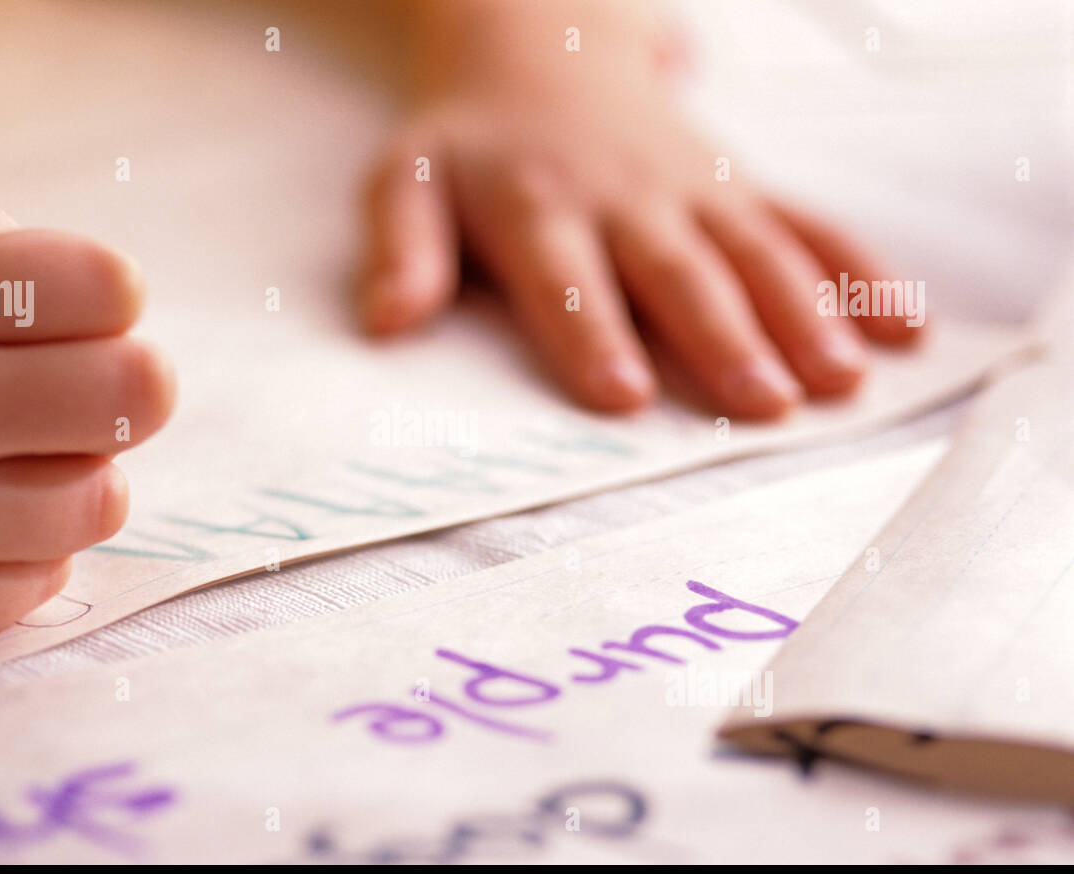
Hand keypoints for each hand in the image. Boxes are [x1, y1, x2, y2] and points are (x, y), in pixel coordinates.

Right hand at [0, 186, 174, 648]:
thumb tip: (113, 305)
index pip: (111, 288)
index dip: (105, 296)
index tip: (80, 311)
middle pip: (140, 392)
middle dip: (120, 385)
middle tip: (76, 389)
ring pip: (103, 498)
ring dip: (69, 477)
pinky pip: (50, 574)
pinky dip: (21, 548)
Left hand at [360, 0, 919, 416]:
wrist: (539, 49)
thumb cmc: (467, 144)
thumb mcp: (406, 180)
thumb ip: (400, 247)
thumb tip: (386, 325)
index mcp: (536, 205)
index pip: (565, 277)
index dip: (590, 334)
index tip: (620, 396)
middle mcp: (625, 199)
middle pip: (677, 271)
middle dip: (721, 337)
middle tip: (762, 403)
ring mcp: (694, 191)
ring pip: (756, 251)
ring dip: (805, 315)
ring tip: (843, 380)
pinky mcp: (740, 188)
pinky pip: (808, 223)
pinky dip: (859, 271)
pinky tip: (908, 324)